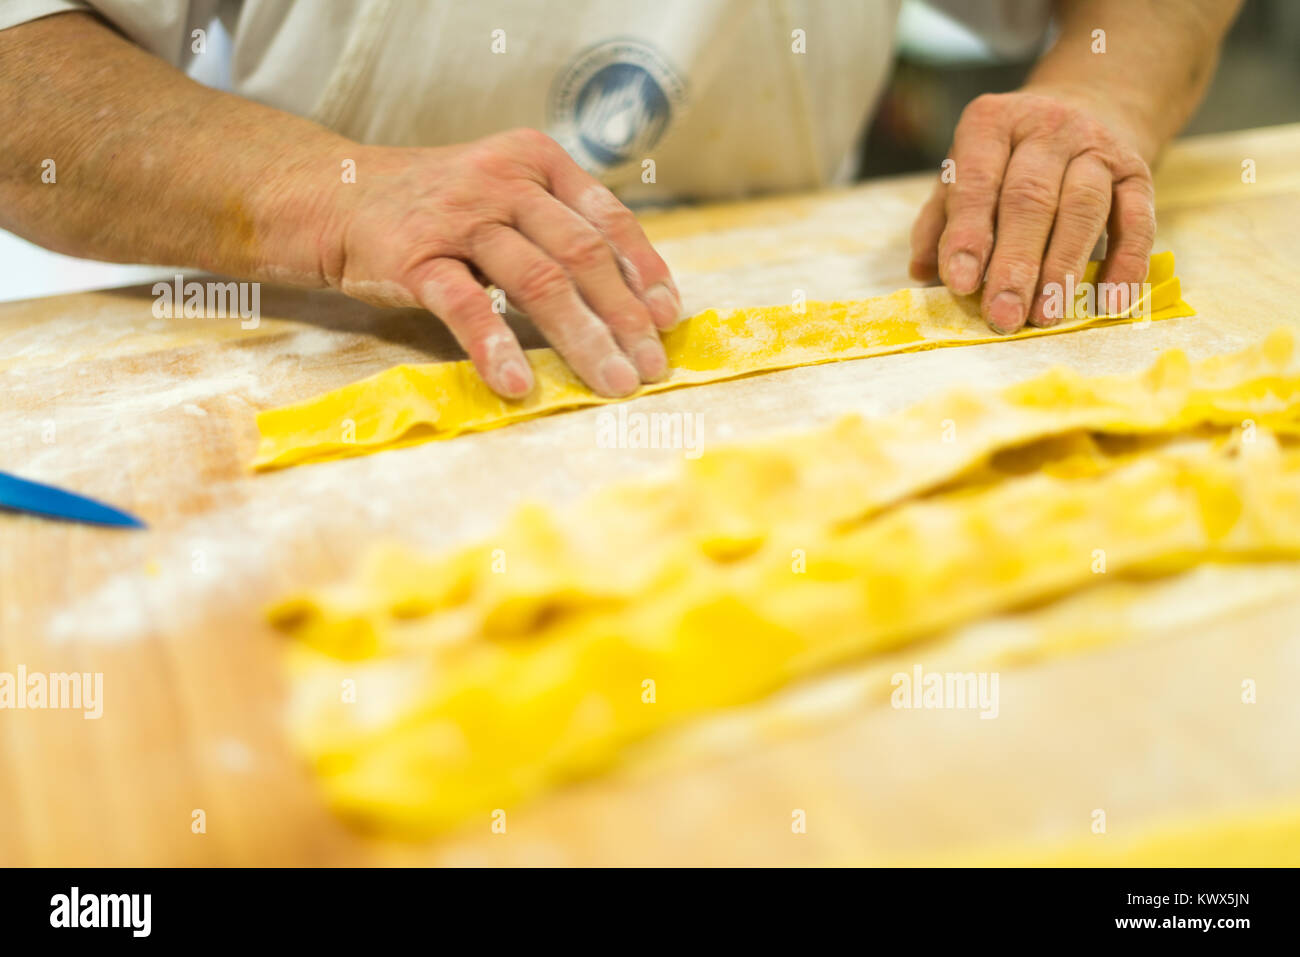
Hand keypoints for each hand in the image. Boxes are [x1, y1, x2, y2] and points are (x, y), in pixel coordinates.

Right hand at [317, 128, 681, 397]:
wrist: (337, 194)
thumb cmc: (438, 207)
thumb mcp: (506, 194)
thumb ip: (560, 229)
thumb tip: (631, 297)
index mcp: (537, 162)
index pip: (608, 219)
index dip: (644, 271)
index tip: (668, 318)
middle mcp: (505, 182)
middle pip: (582, 255)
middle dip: (625, 318)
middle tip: (650, 367)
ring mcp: (460, 218)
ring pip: (539, 282)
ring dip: (582, 339)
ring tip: (611, 383)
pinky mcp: (416, 258)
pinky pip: (467, 307)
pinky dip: (497, 348)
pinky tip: (520, 385)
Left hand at [908, 88, 1155, 331]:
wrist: (1087, 105)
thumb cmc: (1007, 158)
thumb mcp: (964, 174)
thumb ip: (939, 221)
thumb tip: (923, 273)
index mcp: (991, 123)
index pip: (977, 181)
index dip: (968, 235)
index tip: (961, 284)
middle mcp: (1047, 126)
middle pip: (1030, 199)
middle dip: (1015, 264)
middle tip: (1003, 315)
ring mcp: (1098, 146)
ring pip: (1083, 208)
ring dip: (1063, 268)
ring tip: (1045, 315)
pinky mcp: (1138, 172)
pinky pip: (1137, 220)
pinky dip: (1126, 264)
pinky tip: (1110, 301)